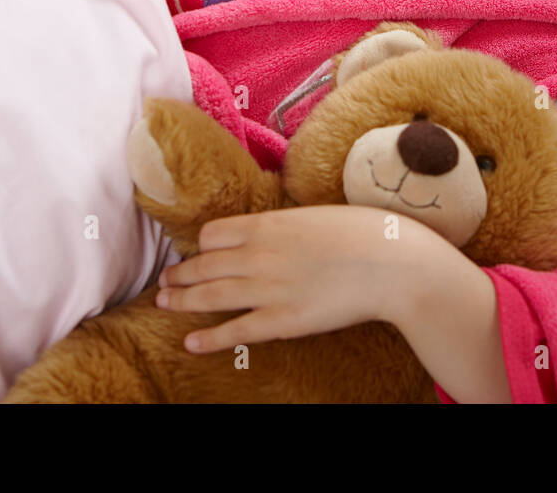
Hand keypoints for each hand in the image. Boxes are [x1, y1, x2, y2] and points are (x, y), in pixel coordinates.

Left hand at [154, 205, 439, 352]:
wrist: (392, 263)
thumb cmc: (365, 232)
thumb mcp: (318, 214)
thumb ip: (287, 225)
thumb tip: (273, 232)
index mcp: (268, 224)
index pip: (213, 234)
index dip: (201, 245)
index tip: (197, 253)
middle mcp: (258, 255)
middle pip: (203, 265)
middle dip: (180, 275)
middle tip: (165, 281)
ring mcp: (267, 289)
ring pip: (209, 296)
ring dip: (181, 301)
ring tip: (163, 303)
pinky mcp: (281, 321)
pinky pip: (235, 331)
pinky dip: (209, 338)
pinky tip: (190, 342)